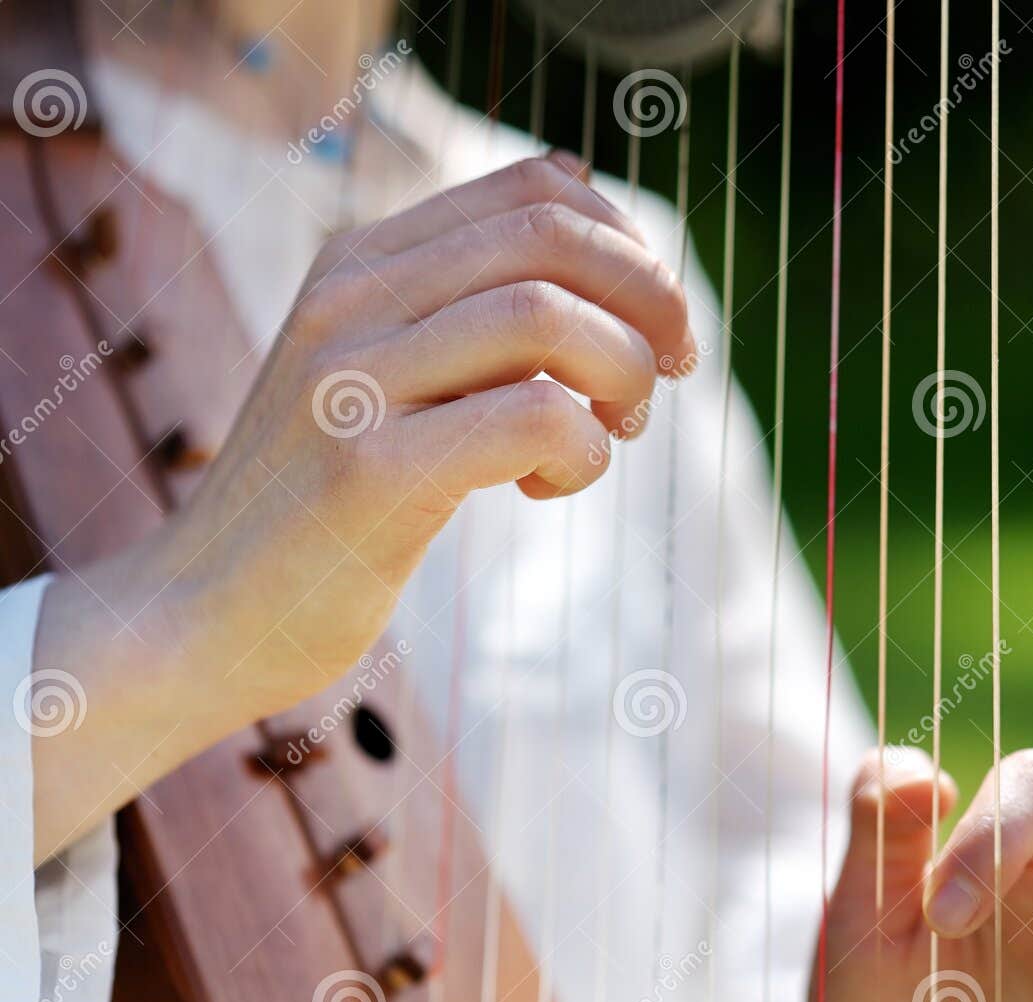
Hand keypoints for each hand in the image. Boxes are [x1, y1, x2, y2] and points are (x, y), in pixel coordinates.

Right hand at [30, 154, 692, 856]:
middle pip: (553, 239)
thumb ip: (465, 304)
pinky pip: (536, 418)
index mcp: (359, 260)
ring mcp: (352, 379)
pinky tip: (546, 488)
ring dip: (622, 378)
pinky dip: (583, 453)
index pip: (533, 188)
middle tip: (669, 374)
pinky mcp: (370, 471)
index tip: (655, 318)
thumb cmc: (321, 503)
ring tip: (609, 435)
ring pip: (549, 318)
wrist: (197, 614)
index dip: (625, 243)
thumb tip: (588, 215)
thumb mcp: (381, 373)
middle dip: (650, 301)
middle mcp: (349, 297)